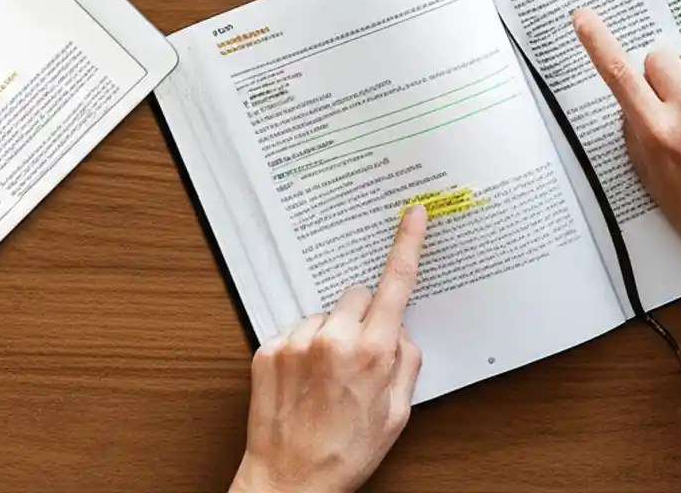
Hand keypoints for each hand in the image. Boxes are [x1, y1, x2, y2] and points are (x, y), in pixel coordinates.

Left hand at [230, 205, 427, 492]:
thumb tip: (400, 333)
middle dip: (363, 316)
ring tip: (324, 380)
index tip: (414, 215)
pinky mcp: (267, 350)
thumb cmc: (346, 454)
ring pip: (323, 314)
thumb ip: (405, 364)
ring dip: (329, 334)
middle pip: (357, 295)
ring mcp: (296, 342)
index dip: (408, 244)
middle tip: (359, 354)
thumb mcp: (396, 414)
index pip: (396, 284)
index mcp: (373, 353)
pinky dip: (300, 350)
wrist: (290, 483)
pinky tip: (302, 384)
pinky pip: (293, 332)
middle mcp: (334, 340)